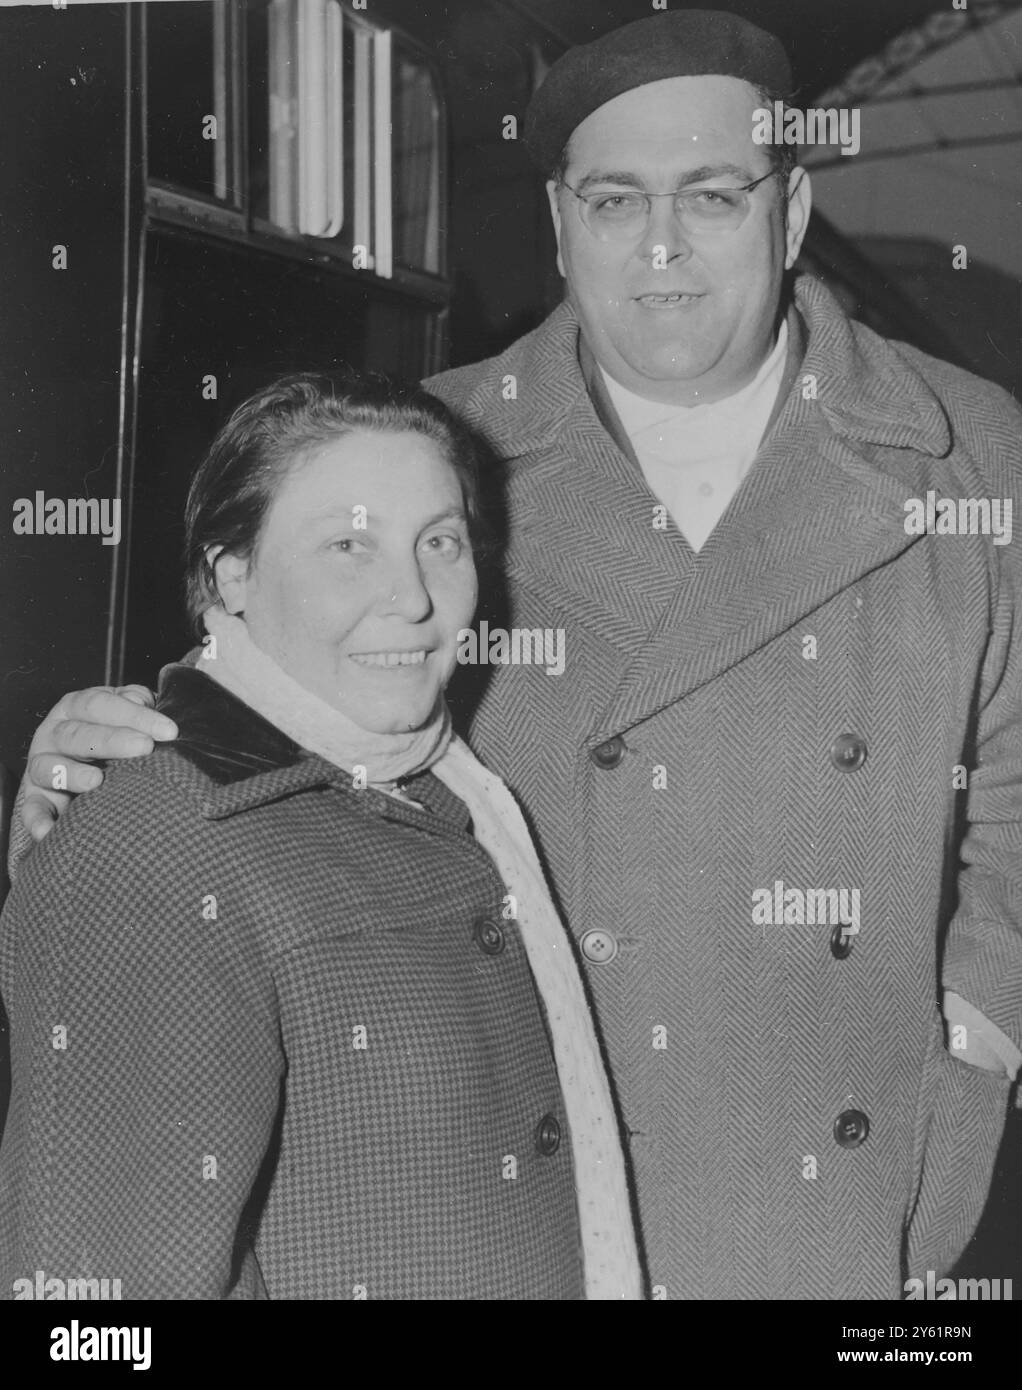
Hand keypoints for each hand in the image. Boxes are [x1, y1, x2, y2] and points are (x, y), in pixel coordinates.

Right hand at [21, 685, 177, 841]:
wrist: (87, 760)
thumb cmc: (117, 732)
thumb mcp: (127, 712)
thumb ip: (136, 703)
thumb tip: (141, 702)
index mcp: (77, 707)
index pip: (101, 704)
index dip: (134, 715)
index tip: (169, 730)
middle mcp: (55, 733)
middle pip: (77, 734)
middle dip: (112, 740)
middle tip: (144, 747)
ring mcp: (42, 765)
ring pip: (49, 768)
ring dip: (71, 774)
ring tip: (96, 781)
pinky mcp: (36, 797)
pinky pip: (32, 809)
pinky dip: (37, 820)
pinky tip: (50, 831)